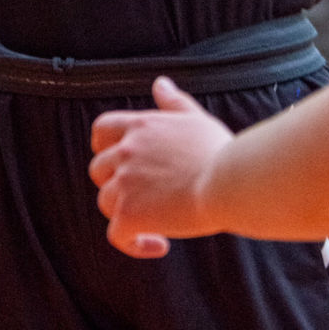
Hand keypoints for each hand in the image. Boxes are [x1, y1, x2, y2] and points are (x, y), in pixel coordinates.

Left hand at [88, 77, 233, 257]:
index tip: (122, 162)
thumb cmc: (219, 152)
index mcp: (140, 127)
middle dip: (115, 183)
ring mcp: (125, 183)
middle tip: (145, 195)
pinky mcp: (130, 215)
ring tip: (157, 221)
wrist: (230, 182)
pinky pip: (117, 236)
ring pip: (106, 202)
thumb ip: (173, 102)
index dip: (105, 147)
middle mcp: (126, 152)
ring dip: (126, 213)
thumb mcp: (195, 119)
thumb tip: (160, 84)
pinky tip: (160, 245)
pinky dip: (134, 244)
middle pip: (98, 169)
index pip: (101, 130)